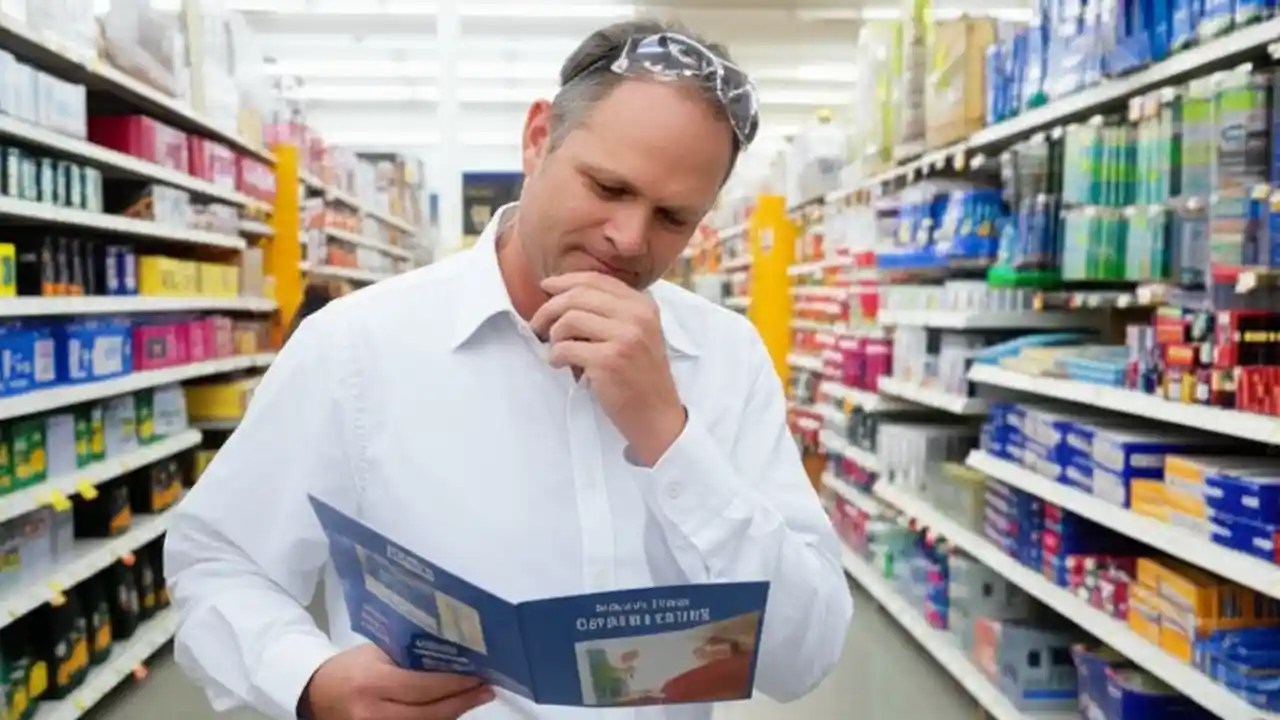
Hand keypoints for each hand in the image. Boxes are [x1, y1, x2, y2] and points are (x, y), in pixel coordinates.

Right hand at [301, 644, 494, 719]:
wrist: (316, 693)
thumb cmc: (351, 667)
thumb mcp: (378, 654)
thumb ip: (410, 659)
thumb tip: (454, 660)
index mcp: (373, 683)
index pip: (423, 687)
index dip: (454, 684)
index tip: (478, 676)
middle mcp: (372, 714)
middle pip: (429, 714)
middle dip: (461, 702)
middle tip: (486, 690)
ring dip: (452, 714)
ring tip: (473, 698)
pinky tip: (450, 710)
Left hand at [531, 272, 685, 465]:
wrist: (657, 414)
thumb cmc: (640, 376)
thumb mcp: (637, 333)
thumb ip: (611, 311)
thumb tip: (565, 294)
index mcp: (642, 305)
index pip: (596, 280)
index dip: (565, 281)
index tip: (546, 287)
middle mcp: (636, 316)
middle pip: (578, 296)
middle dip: (549, 308)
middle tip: (538, 324)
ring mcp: (624, 337)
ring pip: (569, 320)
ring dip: (553, 336)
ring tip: (556, 349)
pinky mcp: (609, 361)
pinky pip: (566, 348)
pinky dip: (555, 356)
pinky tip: (560, 364)